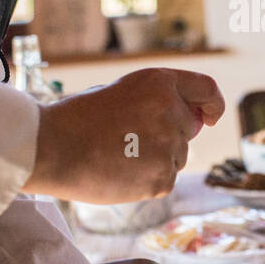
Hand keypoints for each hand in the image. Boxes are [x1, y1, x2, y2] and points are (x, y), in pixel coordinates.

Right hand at [23, 67, 224, 203]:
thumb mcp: (122, 92)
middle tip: (132, 140)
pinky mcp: (162, 179)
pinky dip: (147, 180)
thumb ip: (160, 101)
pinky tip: (118, 172)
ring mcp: (169, 147)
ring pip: (177, 157)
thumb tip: (199, 122)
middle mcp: (171, 111)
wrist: (52, 148)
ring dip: (157, 158)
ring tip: (118, 155)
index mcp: (159, 83)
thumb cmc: (78, 119)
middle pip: (189, 128)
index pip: (207, 89)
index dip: (212, 104)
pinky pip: (165, 180)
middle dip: (170, 135)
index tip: (210, 116)